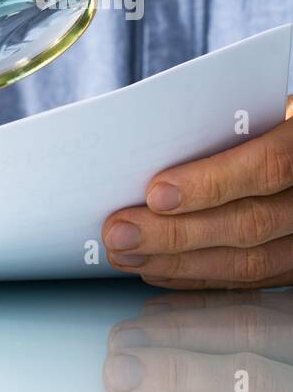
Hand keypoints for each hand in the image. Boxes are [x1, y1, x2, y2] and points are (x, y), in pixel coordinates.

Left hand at [102, 96, 292, 288]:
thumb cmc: (260, 120)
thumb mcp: (249, 111)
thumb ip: (213, 131)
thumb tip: (142, 157)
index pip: (271, 164)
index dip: (213, 182)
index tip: (156, 193)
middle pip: (252, 222)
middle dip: (176, 233)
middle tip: (119, 233)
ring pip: (252, 261)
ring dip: (178, 263)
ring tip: (125, 255)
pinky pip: (250, 280)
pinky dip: (197, 278)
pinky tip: (155, 269)